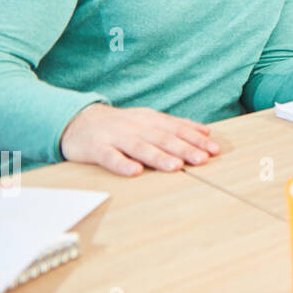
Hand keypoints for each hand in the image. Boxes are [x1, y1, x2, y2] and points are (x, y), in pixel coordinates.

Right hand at [60, 103, 219, 176]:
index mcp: (150, 120)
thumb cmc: (120, 124)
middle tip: (202, 159)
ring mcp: (116, 137)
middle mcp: (136, 127)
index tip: (214, 149)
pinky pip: (110, 157)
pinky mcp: (96, 148)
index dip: (196, 139)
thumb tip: (205, 131)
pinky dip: (122, 164)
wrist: (78, 120)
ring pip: (140, 147)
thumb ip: (175, 125)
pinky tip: (134, 172)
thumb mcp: (149, 119)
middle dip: (184, 149)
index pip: (177, 129)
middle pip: (163, 138)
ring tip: (175, 166)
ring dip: (158, 157)